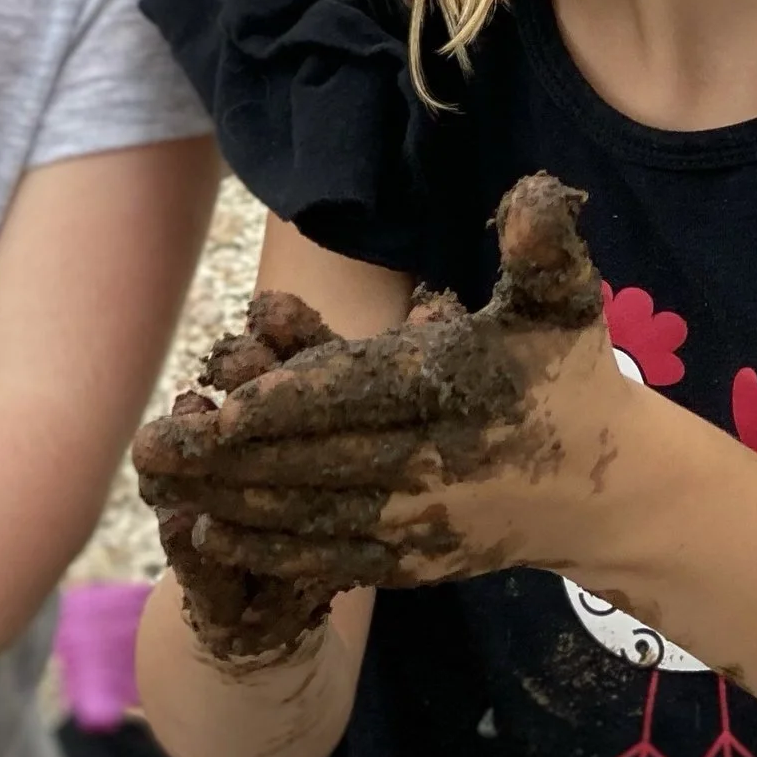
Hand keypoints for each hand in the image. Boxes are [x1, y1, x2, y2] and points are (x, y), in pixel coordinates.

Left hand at [133, 175, 615, 655]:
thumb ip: (543, 247)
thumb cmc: (570, 380)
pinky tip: (208, 536)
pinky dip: (265, 551)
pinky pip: (325, 560)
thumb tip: (535, 192)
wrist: (607, 494)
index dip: (286, 403)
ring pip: (305, 515)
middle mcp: (425, 466)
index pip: (355, 399)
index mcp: (448, 394)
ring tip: (157, 487)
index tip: (222, 402)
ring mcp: (413, 524)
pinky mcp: (407, 563)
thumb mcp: (565, 303)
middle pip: (310, 463)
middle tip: (148, 445)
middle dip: (224, 458)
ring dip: (227, 503)